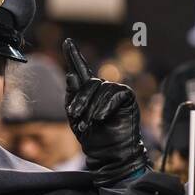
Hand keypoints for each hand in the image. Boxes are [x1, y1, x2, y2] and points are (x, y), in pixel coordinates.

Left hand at [63, 38, 147, 185]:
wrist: (110, 153)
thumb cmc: (93, 137)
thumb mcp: (76, 117)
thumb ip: (73, 96)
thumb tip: (71, 75)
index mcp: (90, 92)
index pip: (81, 71)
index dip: (74, 55)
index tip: (67, 41)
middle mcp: (104, 88)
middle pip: (89, 82)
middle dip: (80, 100)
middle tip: (75, 116)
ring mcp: (117, 91)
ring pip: (100, 88)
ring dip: (91, 107)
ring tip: (88, 123)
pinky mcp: (127, 97)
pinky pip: (114, 94)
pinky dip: (105, 107)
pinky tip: (101, 119)